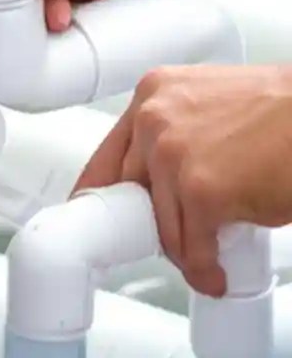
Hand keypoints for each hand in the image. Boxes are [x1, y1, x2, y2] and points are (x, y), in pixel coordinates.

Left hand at [71, 65, 291, 296]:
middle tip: (161, 241)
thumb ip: (174, 133)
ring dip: (179, 253)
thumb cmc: (283, 114)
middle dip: (144, 225)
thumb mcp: (209, 106)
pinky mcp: (201, 191)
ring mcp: (173, 154)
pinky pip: (190, 247)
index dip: (103, 195)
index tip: (98, 216)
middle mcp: (153, 120)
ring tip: (199, 261)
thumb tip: (157, 181)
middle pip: (126, 194)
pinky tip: (213, 274)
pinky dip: (203, 269)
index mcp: (152, 95)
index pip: (107, 157)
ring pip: (159, 225)